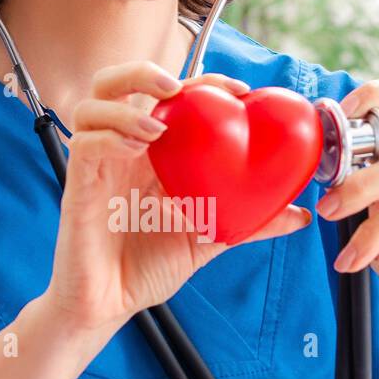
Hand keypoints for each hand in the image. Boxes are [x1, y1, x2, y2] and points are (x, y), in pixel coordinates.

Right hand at [45, 60, 312, 334]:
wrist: (110, 305)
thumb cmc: (148, 268)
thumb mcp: (209, 239)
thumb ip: (251, 222)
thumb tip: (300, 215)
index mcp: (151, 153)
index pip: (167, 96)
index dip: (201, 81)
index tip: (238, 90)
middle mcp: (121, 150)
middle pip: (116, 83)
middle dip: (145, 72)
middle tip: (181, 87)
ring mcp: (97, 165)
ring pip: (92, 104)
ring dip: (126, 103)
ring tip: (159, 125)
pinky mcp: (78, 186)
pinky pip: (85, 144)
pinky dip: (110, 136)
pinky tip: (136, 148)